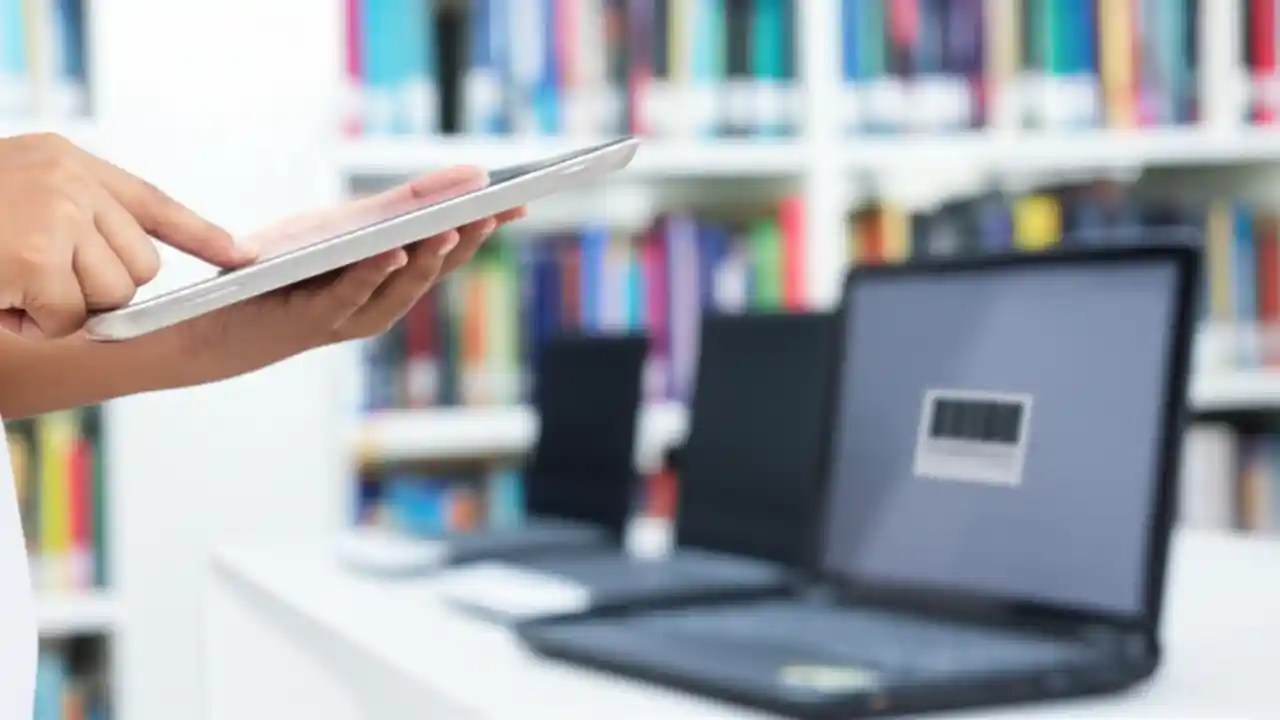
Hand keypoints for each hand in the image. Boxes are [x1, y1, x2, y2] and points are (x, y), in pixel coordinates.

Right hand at [0, 133, 253, 338]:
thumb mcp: (9, 191)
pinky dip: (32, 324)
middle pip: (142, 264)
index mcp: (63, 160)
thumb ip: (70, 215)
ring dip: (60, 309)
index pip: (152, 202)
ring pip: (114, 295)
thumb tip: (118, 269)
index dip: (201, 235)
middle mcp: (69, 180)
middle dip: (94, 288)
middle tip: (31, 277)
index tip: (243, 254)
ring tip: (8, 283)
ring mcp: (57, 213)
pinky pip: (68, 318)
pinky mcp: (38, 256)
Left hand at [150, 167, 525, 385]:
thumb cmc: (270, 274)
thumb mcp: (332, 231)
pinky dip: (370, 275)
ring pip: (396, 292)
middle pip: (430, 272)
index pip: (445, 250)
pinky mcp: (304, 323)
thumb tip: (445, 180)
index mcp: (384, 283)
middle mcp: (372, 306)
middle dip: (465, 242)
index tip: (520, 199)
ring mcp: (342, 318)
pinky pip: (345, 297)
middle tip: (496, 210)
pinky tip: (390, 250)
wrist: (202, 324)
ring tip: (450, 230)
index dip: (481, 227)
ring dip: (424, 262)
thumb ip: (386, 213)